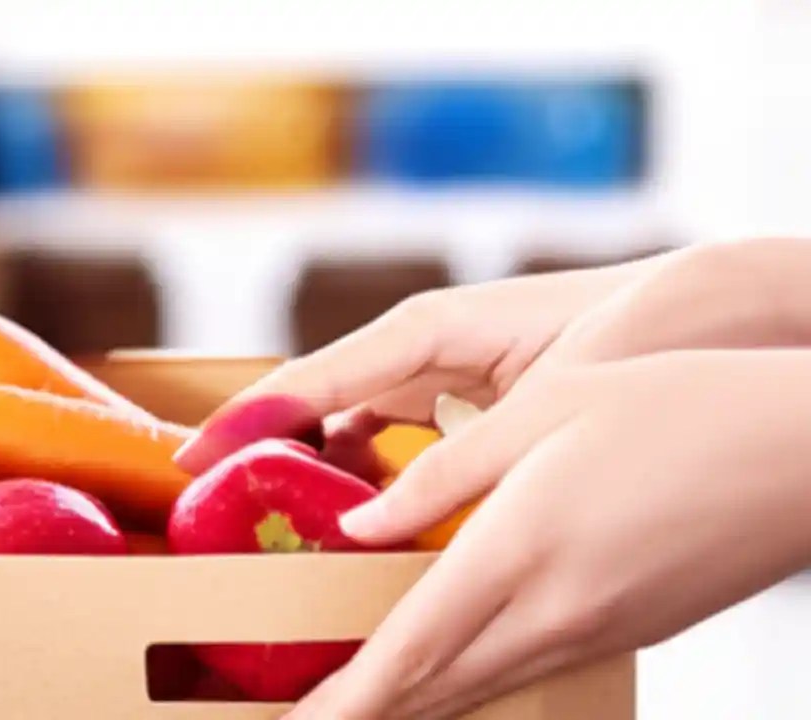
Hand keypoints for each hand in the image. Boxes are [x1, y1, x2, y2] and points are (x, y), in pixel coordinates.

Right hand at [178, 239, 810, 477]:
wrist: (704, 310)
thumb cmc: (628, 329)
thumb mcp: (538, 398)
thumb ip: (446, 455)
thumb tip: (367, 519)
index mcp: (426, 329)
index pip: (309, 382)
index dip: (244, 423)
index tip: (186, 460)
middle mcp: (421, 344)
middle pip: (315, 401)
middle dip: (262, 448)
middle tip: (214, 508)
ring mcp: (440, 368)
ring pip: (347, 423)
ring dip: (311, 468)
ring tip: (274, 524)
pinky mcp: (461, 395)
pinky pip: (388, 436)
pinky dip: (363, 475)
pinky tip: (359, 516)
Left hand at [286, 350, 810, 718]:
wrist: (810, 448)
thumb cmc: (681, 406)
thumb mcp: (546, 409)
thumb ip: (443, 474)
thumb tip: (363, 526)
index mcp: (520, 550)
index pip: (409, 650)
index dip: (345, 700)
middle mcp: (557, 610)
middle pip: (438, 688)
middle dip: (364, 717)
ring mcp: (602, 630)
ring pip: (484, 686)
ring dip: (416, 704)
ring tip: (359, 705)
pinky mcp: (634, 630)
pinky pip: (532, 668)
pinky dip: (474, 680)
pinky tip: (451, 667)